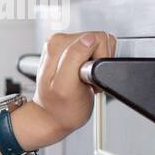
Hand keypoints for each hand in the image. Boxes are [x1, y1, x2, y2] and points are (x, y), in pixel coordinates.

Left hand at [17, 30, 116, 148]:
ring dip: (98, 65)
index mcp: (57, 44)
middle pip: (100, 40)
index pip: (96, 39)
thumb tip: (89, 38)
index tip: (86, 76)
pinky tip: (85, 77)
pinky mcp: (75, 52)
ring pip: (102, 45)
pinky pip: (100, 52)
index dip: (98, 60)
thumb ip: (74, 58)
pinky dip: (97, 66)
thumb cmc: (60, 107)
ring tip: (84, 80)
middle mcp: (60, 41)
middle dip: (98, 63)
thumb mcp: (66, 86)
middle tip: (85, 80)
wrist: (52, 116)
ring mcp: (67, 46)